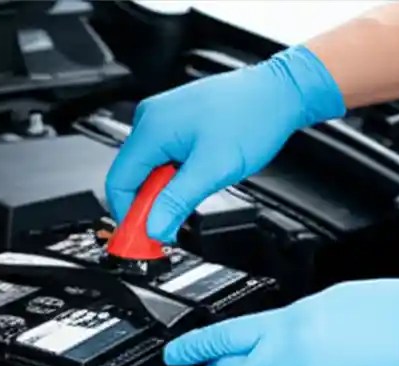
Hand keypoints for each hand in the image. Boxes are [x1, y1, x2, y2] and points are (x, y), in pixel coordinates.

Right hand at [105, 45, 344, 242]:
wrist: (278, 93)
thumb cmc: (252, 117)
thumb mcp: (213, 170)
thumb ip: (177, 202)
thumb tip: (155, 227)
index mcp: (151, 128)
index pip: (119, 182)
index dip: (128, 216)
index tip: (140, 239)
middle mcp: (150, 118)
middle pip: (131, 176)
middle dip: (146, 206)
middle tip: (165, 228)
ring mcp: (162, 117)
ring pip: (147, 167)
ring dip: (161, 191)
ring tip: (190, 196)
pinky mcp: (175, 120)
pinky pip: (161, 155)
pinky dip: (170, 175)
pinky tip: (191, 180)